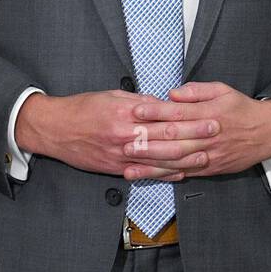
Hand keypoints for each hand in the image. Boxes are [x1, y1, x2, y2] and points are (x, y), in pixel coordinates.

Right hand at [15, 90, 194, 181]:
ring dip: (185, 159)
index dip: (189, 116)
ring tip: (205, 156)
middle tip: (216, 132)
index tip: (208, 113)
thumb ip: (138, 101)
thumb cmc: (82, 108)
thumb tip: (163, 103)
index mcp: (126, 113)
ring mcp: (121, 155)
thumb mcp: (111, 96)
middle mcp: (125, 135)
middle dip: (194, 136)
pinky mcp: (115, 168)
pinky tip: (180, 173)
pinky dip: (163, 175)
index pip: (164, 115)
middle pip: (167, 137)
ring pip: (158, 159)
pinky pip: (144, 173)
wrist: (55, 129)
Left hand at [126, 81, 270, 176]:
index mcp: (208, 113)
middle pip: (173, 139)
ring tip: (129, 164)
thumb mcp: (222, 90)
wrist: (268, 133)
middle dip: (147, 141)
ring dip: (151, 163)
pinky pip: (186, 173)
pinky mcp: (210, 168)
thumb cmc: (242, 108)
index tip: (136, 110)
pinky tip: (151, 176)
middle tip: (124, 142)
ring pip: (176, 160)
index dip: (155, 112)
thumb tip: (172, 93)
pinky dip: (167, 176)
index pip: (177, 113)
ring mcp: (209, 154)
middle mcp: (207, 135)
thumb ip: (196, 91)